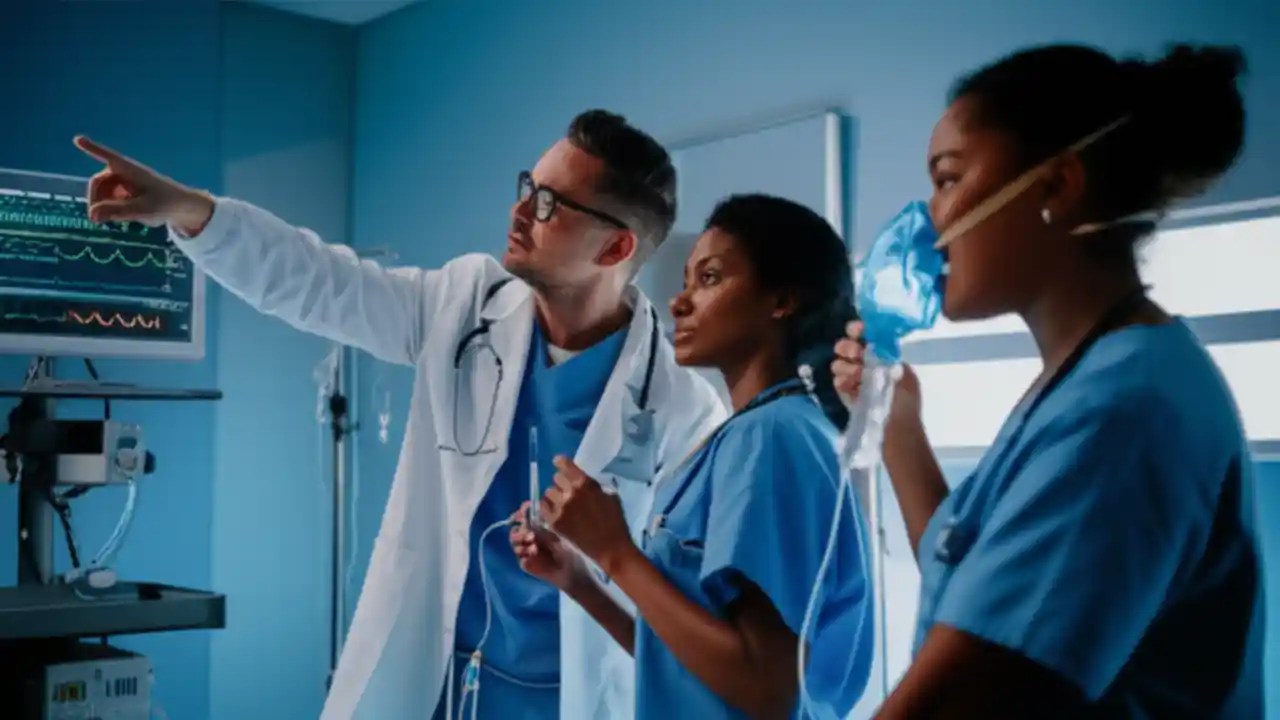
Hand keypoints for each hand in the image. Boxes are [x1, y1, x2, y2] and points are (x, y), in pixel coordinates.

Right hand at [73, 135, 213, 232]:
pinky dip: (113, 210)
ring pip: (102, 193)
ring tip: (122, 218)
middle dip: (96, 200)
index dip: (92, 148)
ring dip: (105, 206)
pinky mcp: (123, 191)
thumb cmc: (165, 204)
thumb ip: (118, 212)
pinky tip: (126, 216)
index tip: (78, 139)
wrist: (182, 208)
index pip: (107, 157)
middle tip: (96, 220)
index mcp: (130, 169)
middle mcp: (123, 172)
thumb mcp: (143, 210)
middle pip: (97, 183)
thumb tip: (92, 214)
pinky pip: (109, 201)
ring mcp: (122, 181)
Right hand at [509, 502, 587, 591]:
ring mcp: (526, 550)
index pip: (526, 517)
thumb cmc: (568, 553)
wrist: (570, 574)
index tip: (522, 513)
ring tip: (533, 546)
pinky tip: (533, 554)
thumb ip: (542, 530)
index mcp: (539, 528)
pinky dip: (524, 553)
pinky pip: (519, 555)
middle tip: (529, 536)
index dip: (522, 513)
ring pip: (514, 541)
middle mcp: (530, 537)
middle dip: (519, 530)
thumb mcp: (556, 539)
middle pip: (516, 529)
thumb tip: (528, 518)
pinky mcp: (525, 562)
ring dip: (520, 540)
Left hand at [541, 456, 634, 575]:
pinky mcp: (554, 522)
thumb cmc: (615, 521)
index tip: (558, 462)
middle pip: (556, 478)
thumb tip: (584, 482)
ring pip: (548, 493)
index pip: (565, 465)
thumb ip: (595, 487)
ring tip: (561, 502)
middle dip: (561, 482)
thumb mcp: (610, 497)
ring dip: (554, 496)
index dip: (561, 462)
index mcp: (585, 484)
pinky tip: (555, 512)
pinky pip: (543, 508)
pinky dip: (548, 508)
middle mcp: (570, 493)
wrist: (610, 548)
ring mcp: (560, 508)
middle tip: (566, 489)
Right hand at [832, 320, 922, 428]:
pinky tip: (847, 385)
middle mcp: (870, 367)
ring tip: (854, 376)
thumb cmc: (905, 405)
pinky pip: (838, 382)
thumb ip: (885, 358)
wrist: (896, 435)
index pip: (869, 337)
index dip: (859, 330)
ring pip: (840, 363)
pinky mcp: (848, 397)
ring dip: (845, 365)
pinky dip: (840, 381)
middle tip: (853, 354)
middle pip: (850, 348)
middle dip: (848, 347)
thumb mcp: (903, 376)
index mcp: (887, 359)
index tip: (854, 331)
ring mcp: (857, 382)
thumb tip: (870, 345)